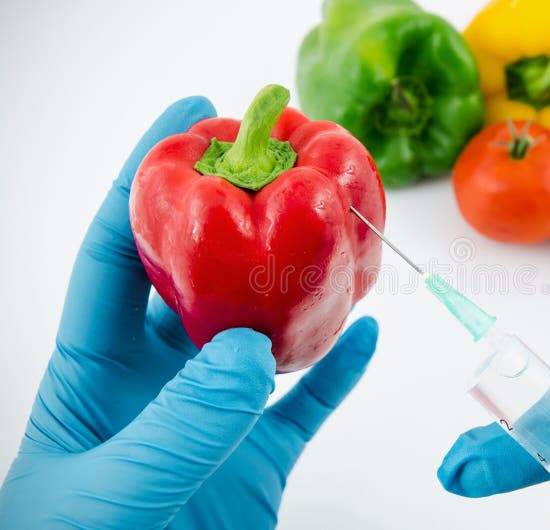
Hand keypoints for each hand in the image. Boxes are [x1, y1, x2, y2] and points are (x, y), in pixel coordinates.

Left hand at [0, 97, 378, 528]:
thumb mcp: (108, 496)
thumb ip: (174, 426)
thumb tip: (242, 352)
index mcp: (94, 375)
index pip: (118, 254)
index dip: (146, 179)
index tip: (190, 117)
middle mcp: (156, 383)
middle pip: (199, 279)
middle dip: (233, 217)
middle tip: (276, 162)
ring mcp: (212, 419)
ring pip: (260, 336)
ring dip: (295, 288)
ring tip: (330, 233)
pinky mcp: (258, 460)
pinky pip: (305, 405)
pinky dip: (337, 370)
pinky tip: (363, 332)